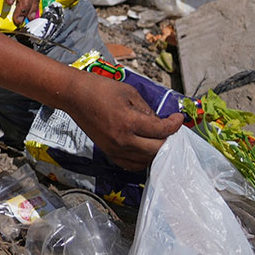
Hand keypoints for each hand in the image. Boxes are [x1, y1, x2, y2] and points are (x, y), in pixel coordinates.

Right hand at [65, 72, 183, 170]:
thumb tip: (159, 122)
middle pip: (156, 149)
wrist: (74, 96)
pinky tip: (146, 149)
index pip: (161, 130)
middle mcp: (123, 140)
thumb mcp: (129, 93)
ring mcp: (115, 149)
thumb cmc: (100, 89)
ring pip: (146, 160)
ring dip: (156, 151)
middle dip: (168, 140)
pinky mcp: (109, 153)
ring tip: (160, 139)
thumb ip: (147, 109)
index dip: (174, 124)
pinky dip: (143, 160)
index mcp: (129, 122)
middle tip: (171, 130)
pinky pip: (132, 165)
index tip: (179, 118)